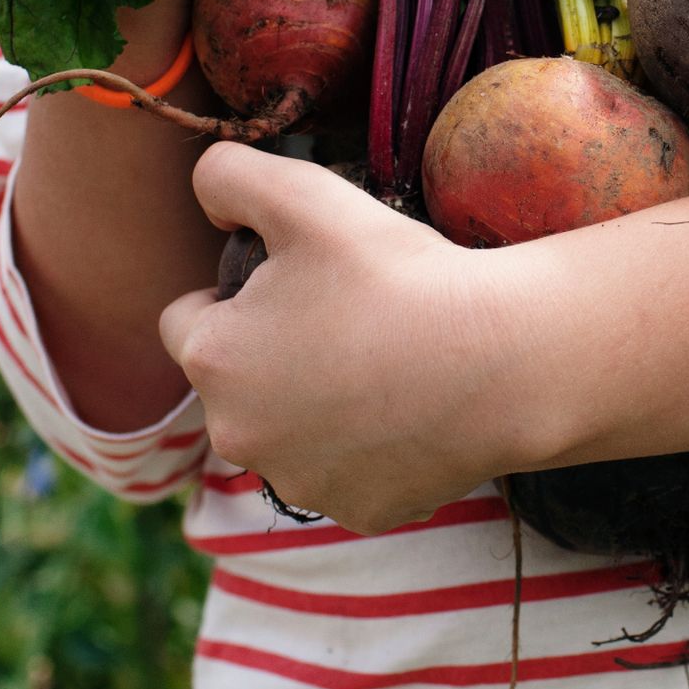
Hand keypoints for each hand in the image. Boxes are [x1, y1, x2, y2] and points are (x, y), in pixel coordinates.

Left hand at [158, 144, 553, 533]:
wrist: (502, 360)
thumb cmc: (399, 275)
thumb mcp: (305, 194)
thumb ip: (228, 175)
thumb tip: (207, 195)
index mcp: (213, 359)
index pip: (186, 321)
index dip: (234, 295)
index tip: (293, 283)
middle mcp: (239, 435)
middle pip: (236, 386)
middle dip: (272, 355)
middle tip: (345, 319)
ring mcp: (300, 482)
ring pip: (290, 435)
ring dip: (317, 405)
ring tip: (383, 362)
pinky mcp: (359, 512)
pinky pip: (349, 473)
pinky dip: (371, 448)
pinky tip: (412, 410)